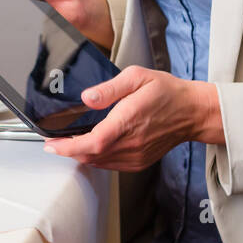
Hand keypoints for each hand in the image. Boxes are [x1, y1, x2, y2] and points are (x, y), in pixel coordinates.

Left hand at [42, 66, 222, 170]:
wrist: (191, 111)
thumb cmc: (166, 92)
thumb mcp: (137, 77)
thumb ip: (109, 88)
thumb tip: (87, 97)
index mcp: (128, 121)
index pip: (92, 142)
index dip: (68, 147)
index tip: (51, 144)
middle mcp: (131, 142)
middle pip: (91, 156)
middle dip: (68, 151)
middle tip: (54, 142)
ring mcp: (136, 155)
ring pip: (99, 163)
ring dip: (81, 155)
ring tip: (69, 143)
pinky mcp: (139, 161)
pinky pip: (111, 165)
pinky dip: (97, 159)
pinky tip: (92, 148)